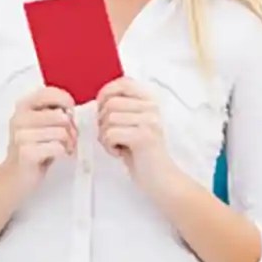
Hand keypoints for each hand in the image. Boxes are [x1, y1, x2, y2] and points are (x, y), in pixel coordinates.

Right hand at [2, 86, 76, 192]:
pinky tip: (58, 156)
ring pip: (61, 132)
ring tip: (64, 148)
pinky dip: (63, 153)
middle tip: (70, 138)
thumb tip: (72, 112)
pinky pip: (57, 148)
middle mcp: (19, 118)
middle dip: (71, 129)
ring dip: (68, 143)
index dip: (66, 101)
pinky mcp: (26, 153)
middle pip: (60, 116)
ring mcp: (20, 136)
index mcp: (23, 106)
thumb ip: (54, 113)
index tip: (70, 113)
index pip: (50, 93)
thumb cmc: (33, 149)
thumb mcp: (41, 125)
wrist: (14, 178)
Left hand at [96, 78, 178, 192]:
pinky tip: (119, 153)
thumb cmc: (144, 154)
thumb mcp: (135, 124)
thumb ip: (123, 108)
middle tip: (111, 136)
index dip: (106, 92)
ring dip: (105, 136)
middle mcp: (152, 108)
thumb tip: (99, 99)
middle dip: (102, 122)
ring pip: (108, 119)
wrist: (162, 179)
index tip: (101, 107)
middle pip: (110, 103)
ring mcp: (149, 121)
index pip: (123, 82)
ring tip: (117, 146)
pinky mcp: (143, 136)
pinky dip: (109, 146)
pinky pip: (110, 134)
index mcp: (150, 101)